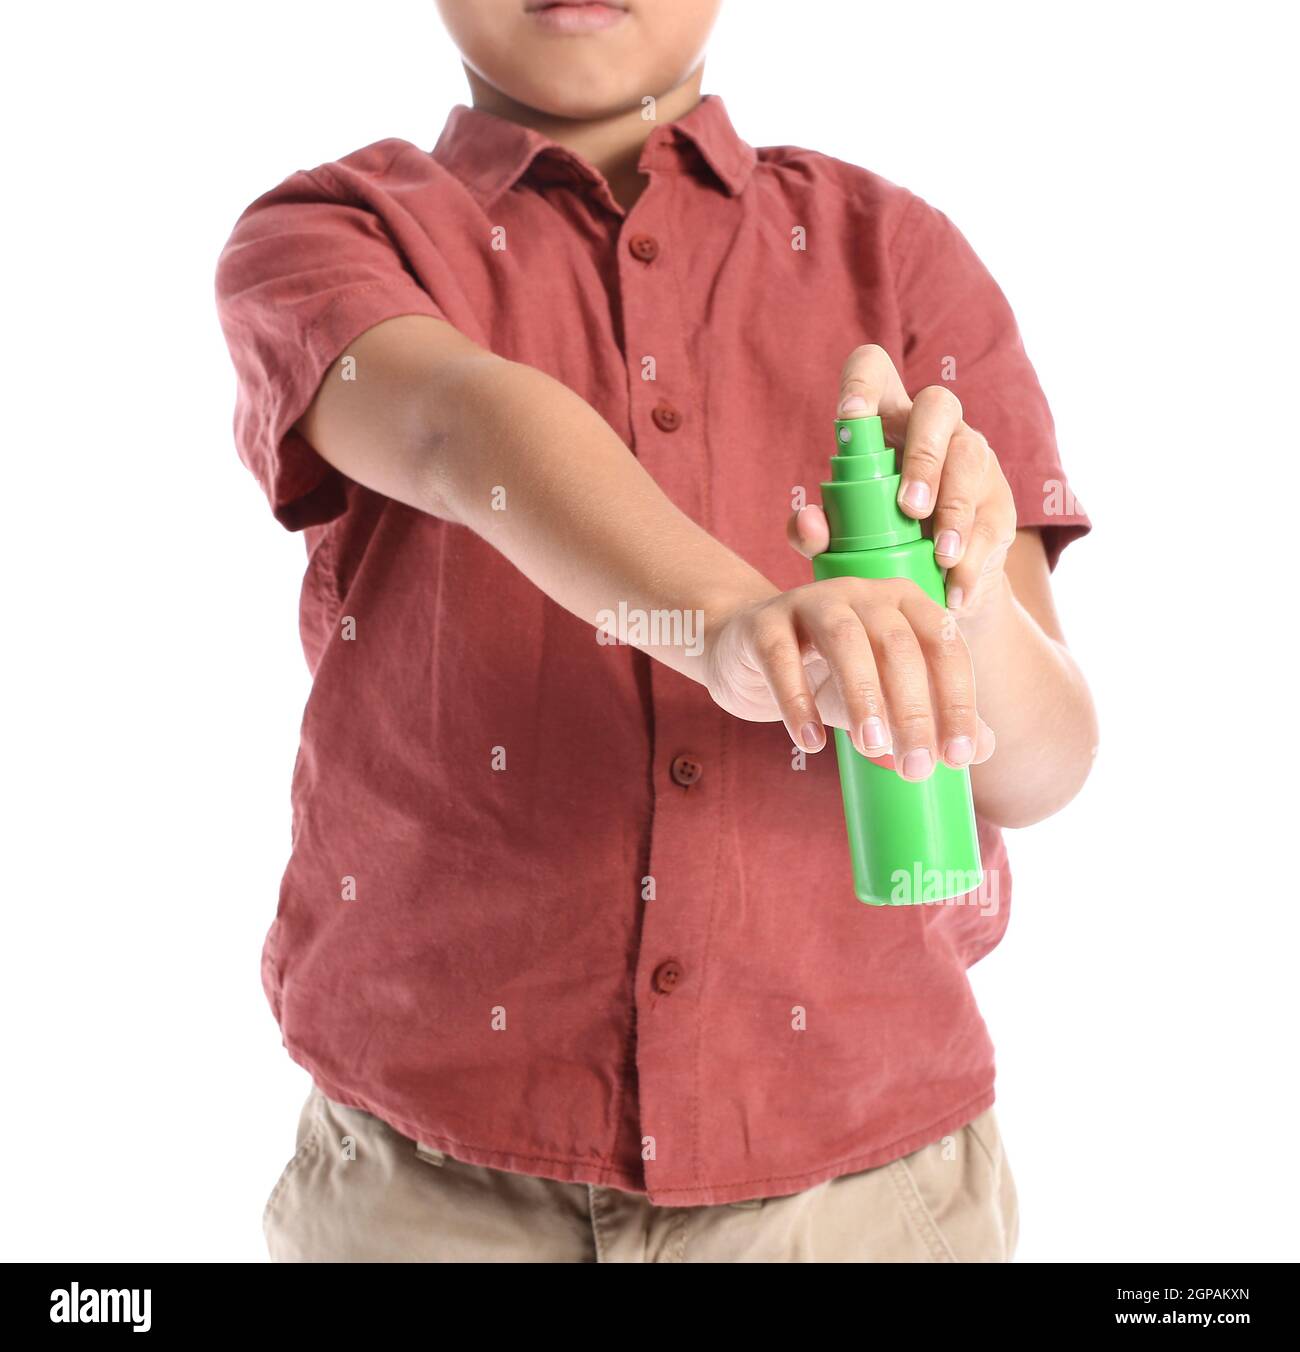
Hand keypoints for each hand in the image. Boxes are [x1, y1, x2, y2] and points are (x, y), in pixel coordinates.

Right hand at [703, 575, 994, 780]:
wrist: (748, 652)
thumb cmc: (828, 674)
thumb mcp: (884, 694)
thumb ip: (932, 714)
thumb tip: (983, 750)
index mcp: (904, 603)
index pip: (944, 646)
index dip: (958, 702)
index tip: (960, 758)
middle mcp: (862, 593)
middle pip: (898, 643)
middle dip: (913, 709)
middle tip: (916, 767)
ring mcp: (810, 602)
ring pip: (845, 640)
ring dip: (863, 696)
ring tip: (872, 748)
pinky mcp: (764, 624)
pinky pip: (782, 658)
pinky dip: (797, 702)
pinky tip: (811, 742)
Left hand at [788, 344, 1017, 621]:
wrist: (933, 586)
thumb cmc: (874, 542)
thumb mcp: (838, 540)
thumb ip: (814, 532)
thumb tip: (808, 522)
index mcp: (884, 419)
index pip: (874, 369)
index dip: (862, 381)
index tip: (848, 416)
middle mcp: (933, 426)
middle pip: (938, 406)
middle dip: (924, 457)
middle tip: (909, 509)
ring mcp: (972, 457)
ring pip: (971, 458)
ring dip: (956, 508)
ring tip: (941, 556)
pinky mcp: (999, 500)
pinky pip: (992, 517)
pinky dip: (975, 556)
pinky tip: (957, 587)